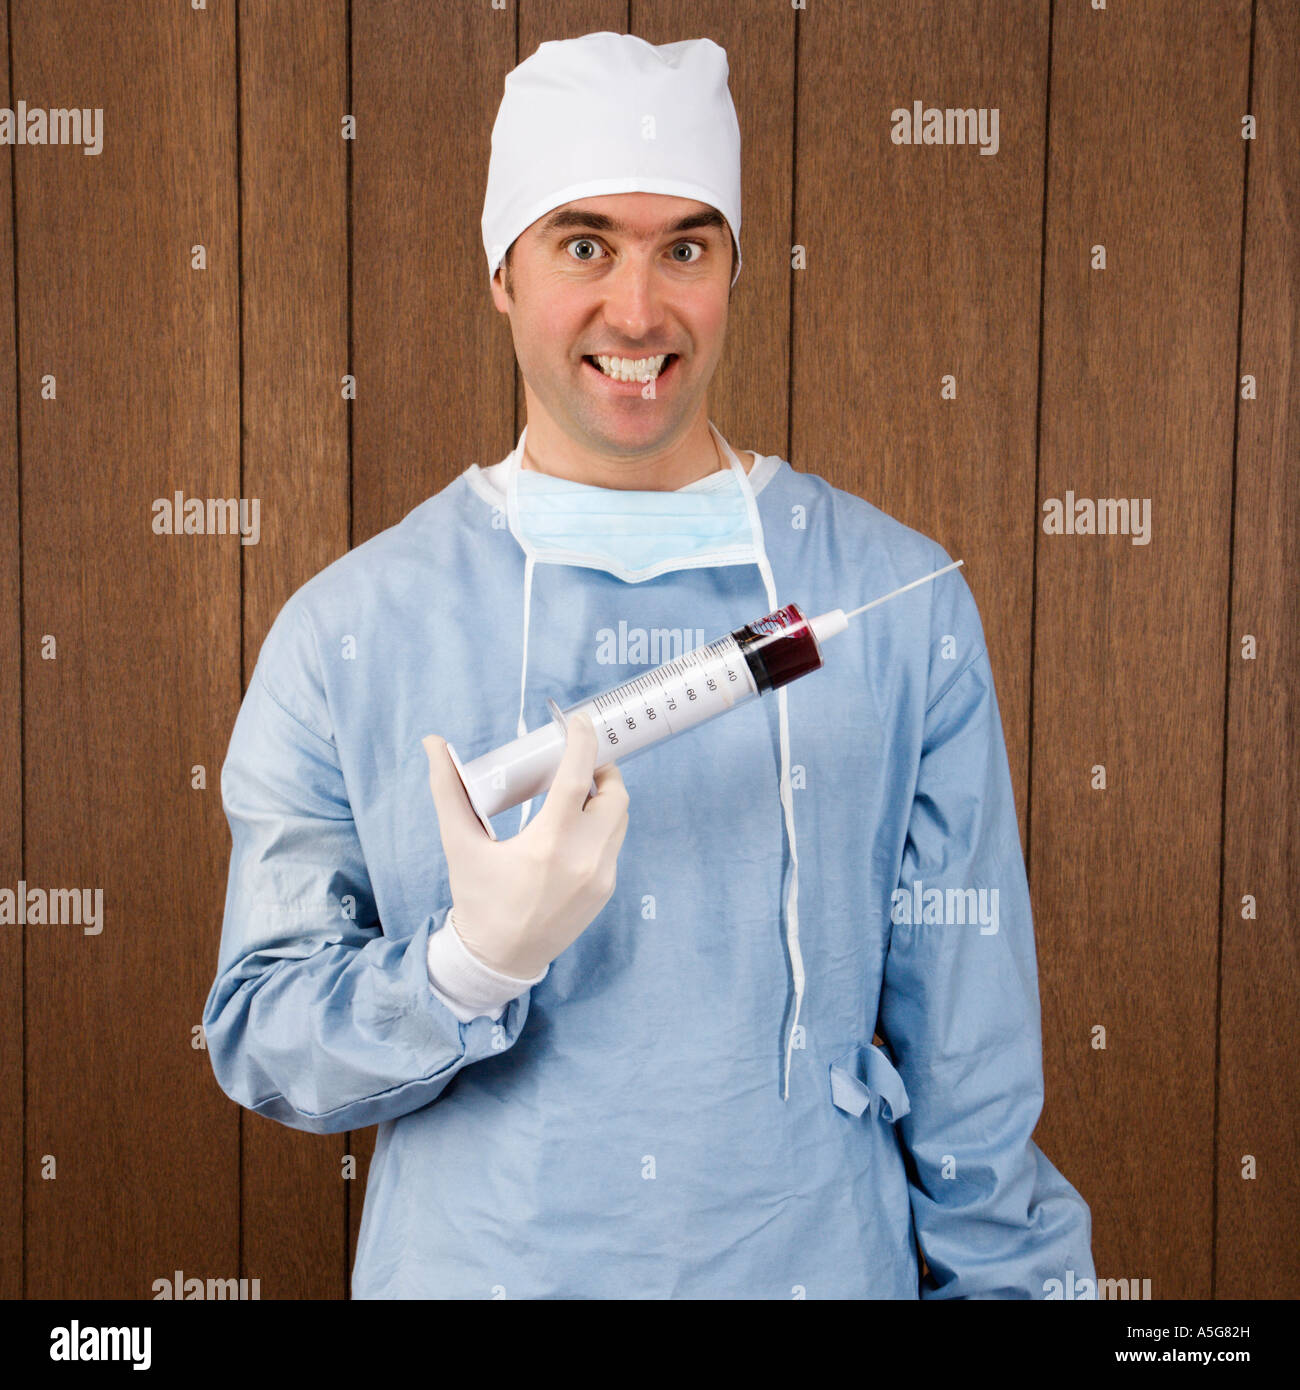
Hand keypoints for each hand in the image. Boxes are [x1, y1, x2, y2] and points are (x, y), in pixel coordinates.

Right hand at [422, 715, 629, 979]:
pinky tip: (576, 826)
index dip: (584, 743)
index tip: (580, 722)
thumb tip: (433, 743)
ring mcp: (601, 877)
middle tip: (577, 762)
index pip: (579, 779)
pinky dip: (601, 826)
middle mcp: (584, 860)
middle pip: (614, 795)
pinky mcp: (606, 890)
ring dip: (604, 798)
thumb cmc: (478, 899)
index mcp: (549, 845)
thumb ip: (447, 790)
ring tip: (576, 791)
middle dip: (601, 770)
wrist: (498, 959)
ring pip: (620, 819)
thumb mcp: (459, 844)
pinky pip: (614, 844)